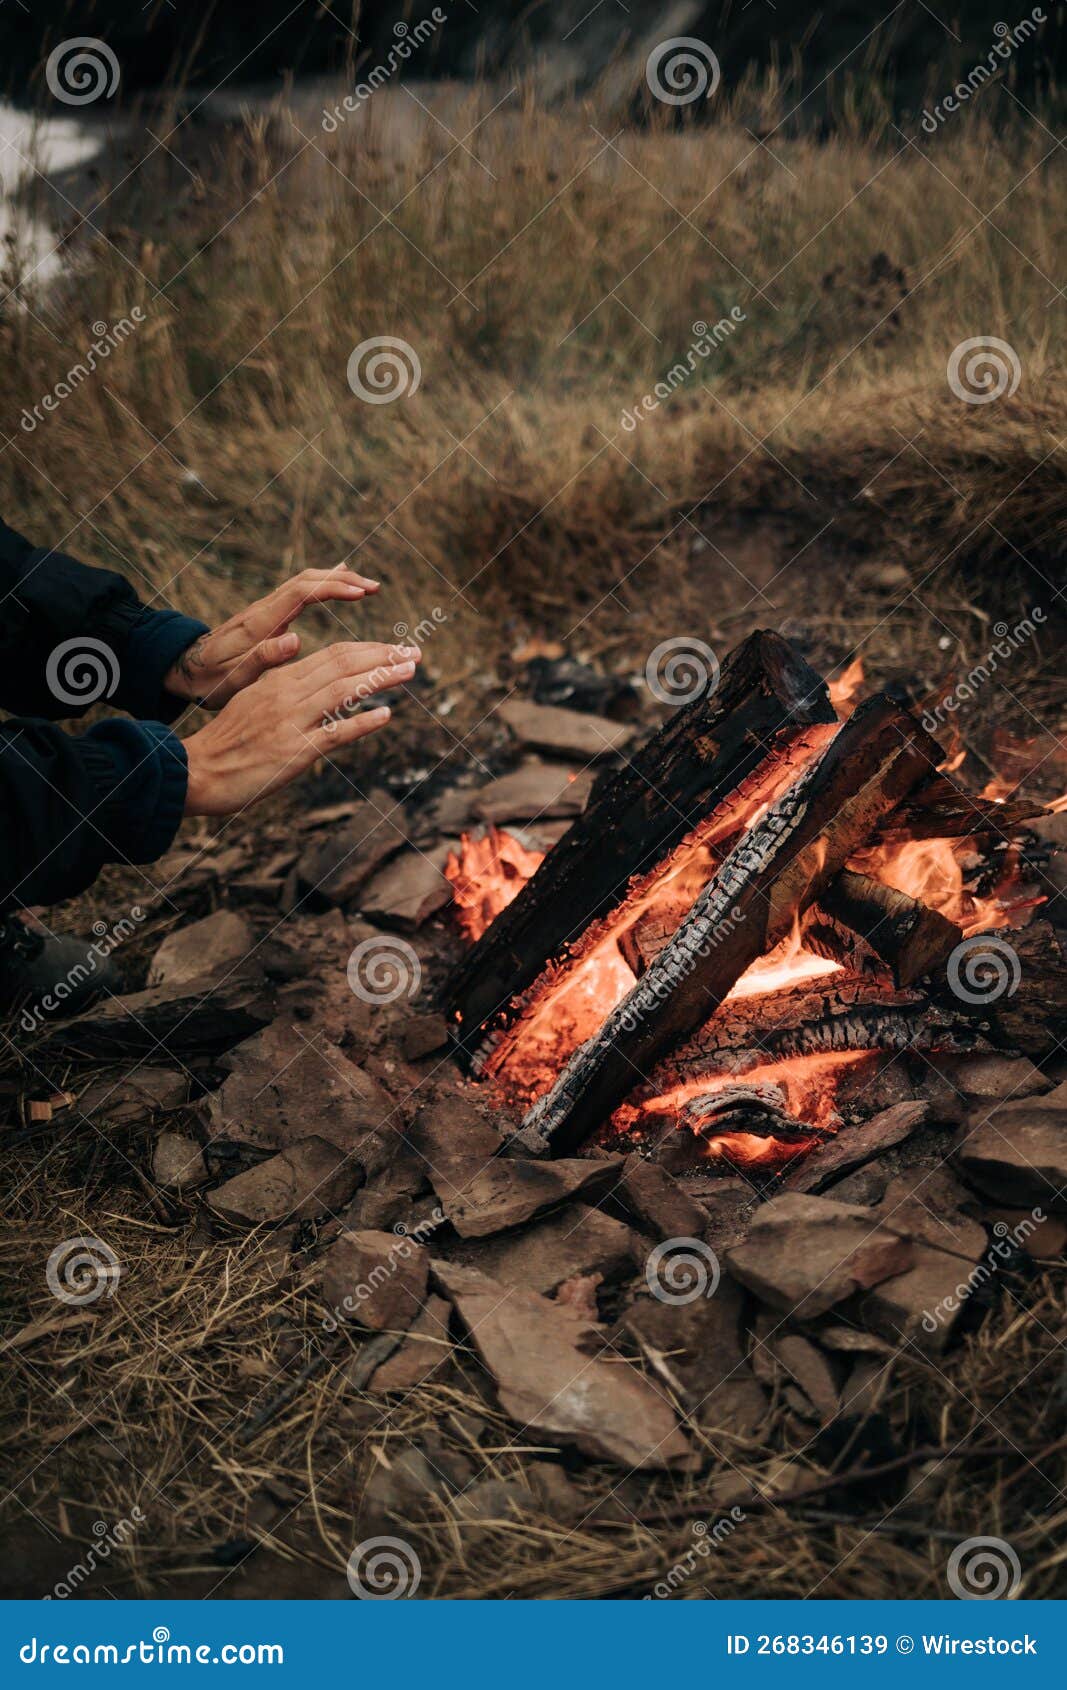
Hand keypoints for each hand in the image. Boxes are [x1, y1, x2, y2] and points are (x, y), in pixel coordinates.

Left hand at [164, 564, 379, 709]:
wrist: (185, 671)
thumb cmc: (210, 682)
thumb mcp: (235, 679)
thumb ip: (264, 659)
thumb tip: (296, 639)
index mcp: (260, 624)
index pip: (301, 592)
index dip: (332, 587)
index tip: (361, 592)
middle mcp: (264, 609)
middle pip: (307, 579)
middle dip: (342, 579)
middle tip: (374, 588)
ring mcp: (266, 609)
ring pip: (305, 582)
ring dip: (336, 580)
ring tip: (367, 588)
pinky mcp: (268, 615)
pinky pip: (301, 592)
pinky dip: (325, 586)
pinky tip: (342, 590)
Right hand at [182, 639, 420, 817]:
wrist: (197, 770)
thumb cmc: (225, 740)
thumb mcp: (249, 697)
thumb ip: (276, 676)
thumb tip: (298, 653)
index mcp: (279, 679)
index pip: (332, 655)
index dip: (368, 649)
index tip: (393, 649)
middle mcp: (288, 693)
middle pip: (343, 664)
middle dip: (383, 656)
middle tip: (413, 653)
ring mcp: (292, 721)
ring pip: (344, 689)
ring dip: (381, 678)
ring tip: (409, 672)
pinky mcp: (294, 751)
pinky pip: (335, 732)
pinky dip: (362, 722)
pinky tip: (386, 716)